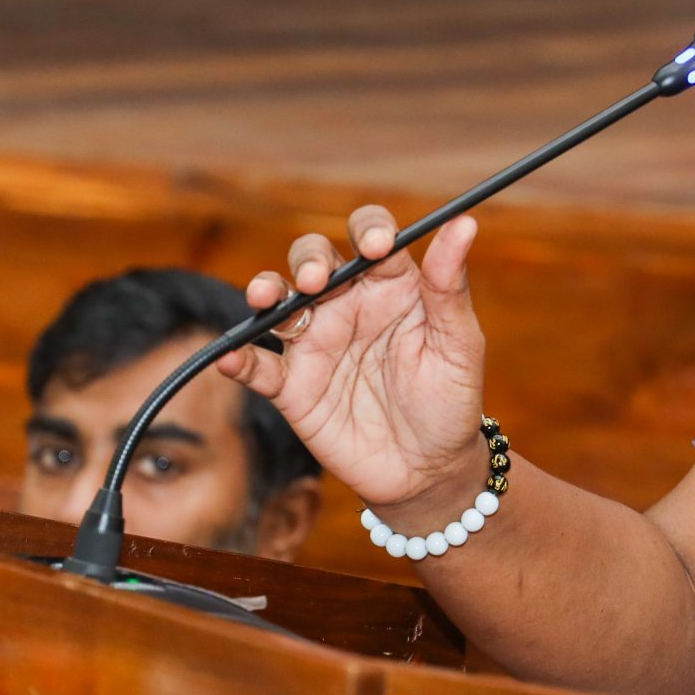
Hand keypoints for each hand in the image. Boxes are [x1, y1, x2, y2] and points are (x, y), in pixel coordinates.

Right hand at [218, 205, 487, 519]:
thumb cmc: (450, 401)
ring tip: (265, 298)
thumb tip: (464, 223)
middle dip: (309, 259)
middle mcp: (347, 306)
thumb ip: (450, 287)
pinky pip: (258, 367)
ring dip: (266, 291)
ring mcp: (316, 345)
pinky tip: (230, 357)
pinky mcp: (293, 388)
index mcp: (391, 286)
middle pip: (314, 259)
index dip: (368, 230)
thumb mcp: (459, 345)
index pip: (371, 238)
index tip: (377, 245)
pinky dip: (238, 359)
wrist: (428, 472)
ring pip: (278, 303)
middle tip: (318, 280)